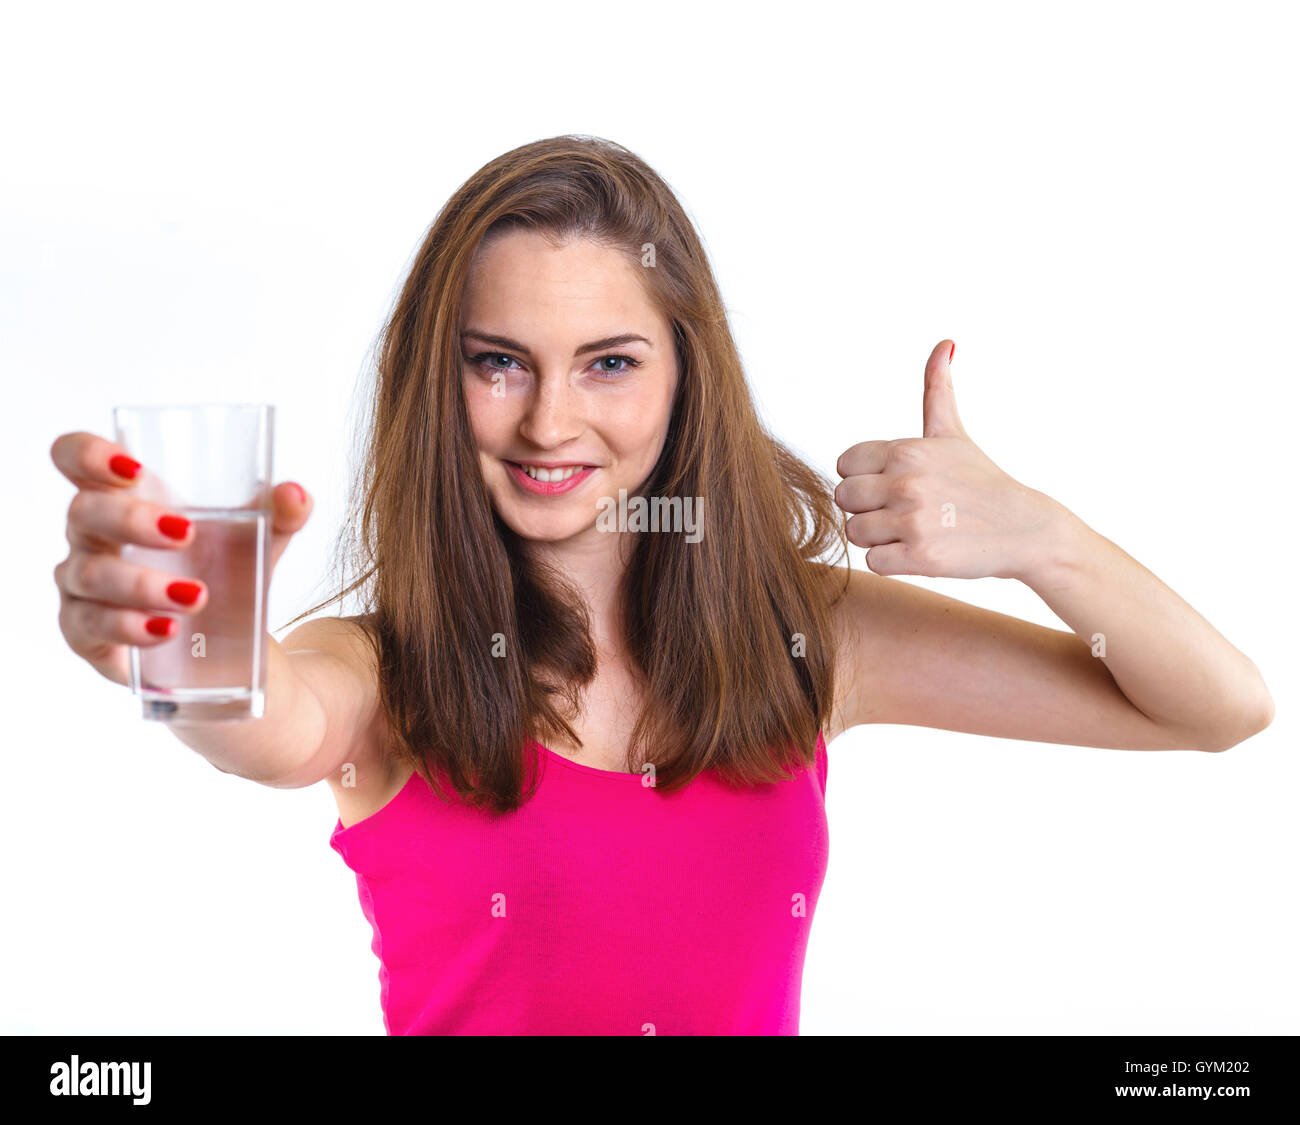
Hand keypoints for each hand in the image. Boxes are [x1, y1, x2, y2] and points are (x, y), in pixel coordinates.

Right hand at [50, 431, 312, 685]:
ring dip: (142, 584)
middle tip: (187, 533)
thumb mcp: (256, 540)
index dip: (88, 453)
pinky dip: (130, 627)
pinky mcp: (84, 631)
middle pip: (83, 512)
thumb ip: (279, 515)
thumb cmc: (222, 570)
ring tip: (197, 596)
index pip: (74, 456)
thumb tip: (296, 495)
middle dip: (132, 520)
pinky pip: (92, 625)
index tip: (132, 468)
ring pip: (90, 574)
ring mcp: (81, 584)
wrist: (225, 644)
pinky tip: (166, 630)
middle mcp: (91, 534)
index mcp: (122, 495)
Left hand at [833, 341, 1059, 580]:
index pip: (844, 465)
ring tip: (914, 530)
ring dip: (879, 537)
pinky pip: (872, 562)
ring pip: (855, 531)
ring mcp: (912, 520)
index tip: (894, 484)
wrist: (1024, 529)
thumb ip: (937, 390)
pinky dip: (892, 561)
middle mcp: (906, 481)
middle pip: (844, 499)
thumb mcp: (954, 433)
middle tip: (903, 510)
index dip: (865, 478)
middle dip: (868, 508)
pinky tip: (919, 550)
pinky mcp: (920, 556)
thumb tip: (945, 343)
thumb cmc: (981, 481)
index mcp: (907, 450)